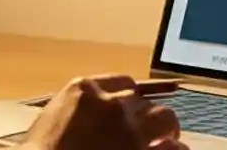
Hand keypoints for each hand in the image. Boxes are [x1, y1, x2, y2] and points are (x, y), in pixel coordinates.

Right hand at [21, 75, 186, 149]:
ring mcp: (129, 131)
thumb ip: (77, 110)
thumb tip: (94, 117)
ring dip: (165, 128)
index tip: (133, 108)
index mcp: (84, 90)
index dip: (131, 97)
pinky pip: (173, 147)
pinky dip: (175, 148)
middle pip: (144, 100)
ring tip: (166, 139)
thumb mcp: (51, 119)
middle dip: (147, 115)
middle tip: (149, 129)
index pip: (123, 83)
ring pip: (164, 116)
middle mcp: (110, 104)